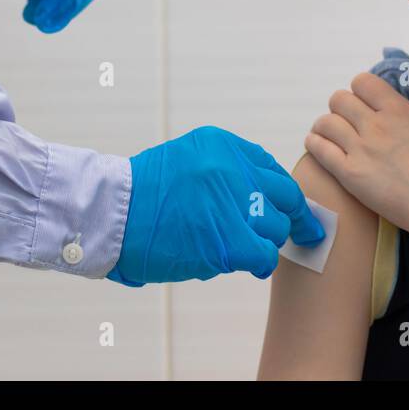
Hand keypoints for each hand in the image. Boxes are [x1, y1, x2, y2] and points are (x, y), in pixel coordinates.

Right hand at [107, 126, 325, 285]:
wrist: (110, 215)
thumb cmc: (142, 195)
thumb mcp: (186, 159)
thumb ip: (223, 169)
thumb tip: (260, 194)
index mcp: (221, 144)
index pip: (268, 167)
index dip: (280, 192)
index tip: (290, 207)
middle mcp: (232, 168)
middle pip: (282, 194)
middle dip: (290, 216)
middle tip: (298, 232)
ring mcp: (232, 203)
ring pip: (276, 226)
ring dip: (266, 241)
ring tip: (248, 250)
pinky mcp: (228, 241)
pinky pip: (265, 254)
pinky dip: (261, 262)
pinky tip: (251, 265)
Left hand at [303, 55, 408, 239]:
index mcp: (398, 110)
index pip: (362, 82)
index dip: (360, 89)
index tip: (365, 102)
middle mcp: (375, 125)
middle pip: (339, 100)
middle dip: (342, 107)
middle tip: (349, 121)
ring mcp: (360, 150)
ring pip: (325, 123)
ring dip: (325, 126)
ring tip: (331, 134)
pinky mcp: (350, 175)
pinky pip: (320, 150)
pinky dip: (315, 144)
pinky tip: (319, 145)